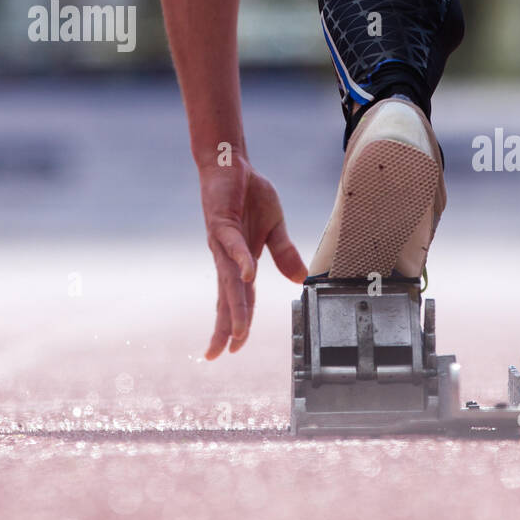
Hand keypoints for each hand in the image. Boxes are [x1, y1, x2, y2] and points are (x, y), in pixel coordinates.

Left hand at [197, 157, 307, 357]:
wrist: (231, 164)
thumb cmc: (250, 194)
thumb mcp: (275, 227)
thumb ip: (285, 254)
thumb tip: (301, 280)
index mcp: (243, 261)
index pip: (241, 299)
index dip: (238, 323)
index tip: (233, 349)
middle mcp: (229, 258)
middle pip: (228, 298)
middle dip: (225, 327)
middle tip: (219, 355)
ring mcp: (224, 242)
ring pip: (230, 281)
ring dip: (234, 306)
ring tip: (237, 331)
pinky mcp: (222, 222)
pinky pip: (232, 245)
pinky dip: (240, 260)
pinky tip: (247, 276)